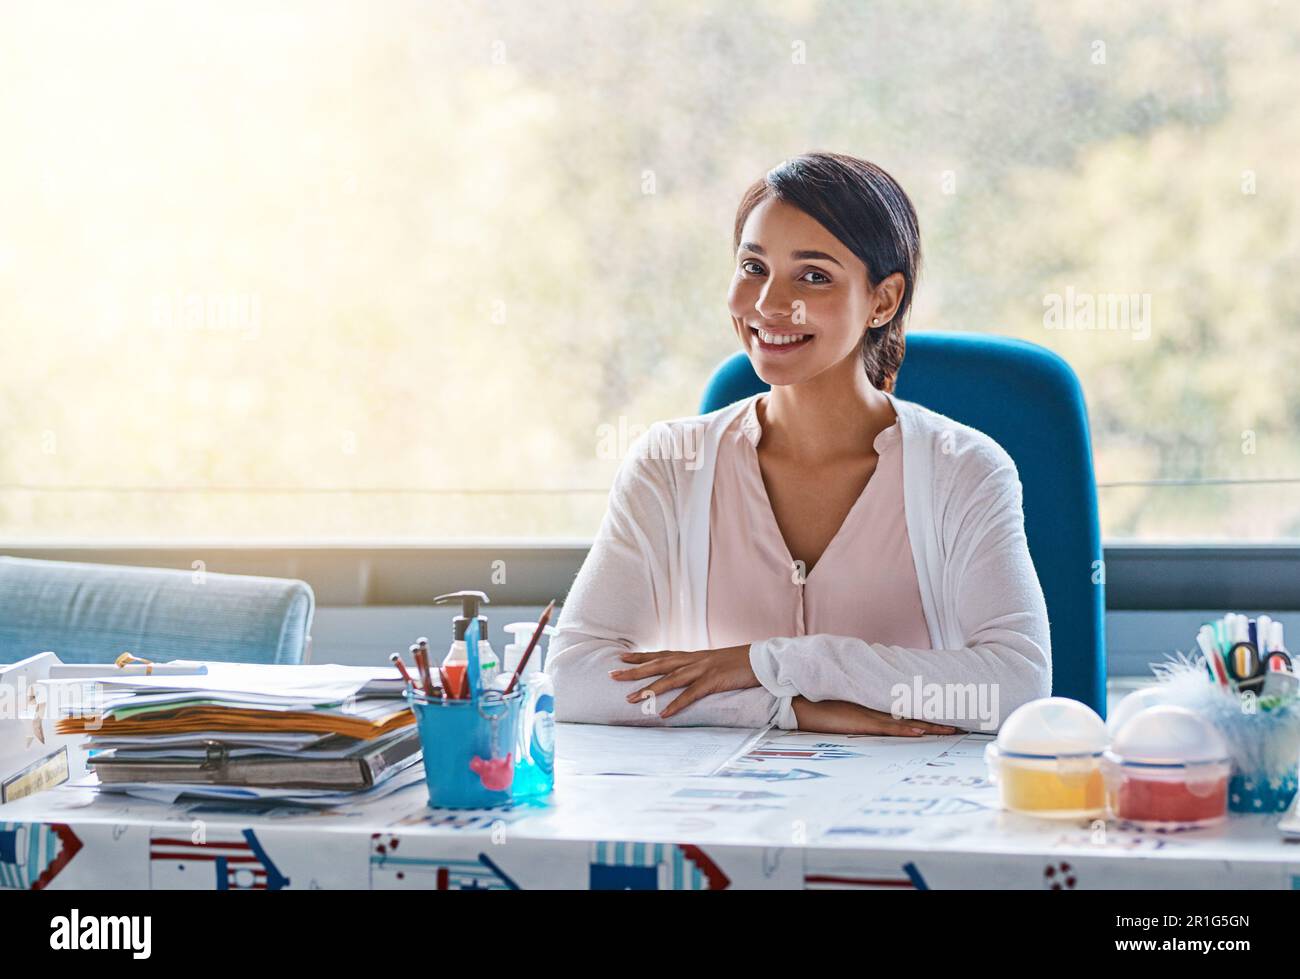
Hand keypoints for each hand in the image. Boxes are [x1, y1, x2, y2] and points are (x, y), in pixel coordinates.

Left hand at [609, 645, 758, 718]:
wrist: (763, 659)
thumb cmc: (740, 664)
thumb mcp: (715, 663)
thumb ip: (699, 668)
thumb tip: (687, 675)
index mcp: (694, 656)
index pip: (662, 654)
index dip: (641, 656)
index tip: (621, 657)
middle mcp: (694, 659)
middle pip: (659, 664)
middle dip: (634, 670)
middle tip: (612, 675)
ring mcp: (704, 669)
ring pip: (670, 678)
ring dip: (649, 689)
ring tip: (630, 698)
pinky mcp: (715, 680)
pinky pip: (692, 694)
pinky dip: (677, 704)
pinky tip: (664, 714)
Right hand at [791, 696, 960, 735]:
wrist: (795, 698)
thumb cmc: (815, 700)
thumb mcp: (841, 701)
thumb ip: (857, 702)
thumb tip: (871, 706)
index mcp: (871, 700)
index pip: (905, 705)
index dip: (926, 708)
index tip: (945, 710)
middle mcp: (874, 705)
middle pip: (912, 711)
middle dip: (936, 717)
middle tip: (960, 721)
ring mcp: (867, 713)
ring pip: (905, 720)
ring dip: (928, 725)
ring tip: (951, 729)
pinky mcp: (859, 722)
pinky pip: (886, 727)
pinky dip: (904, 729)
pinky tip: (920, 731)